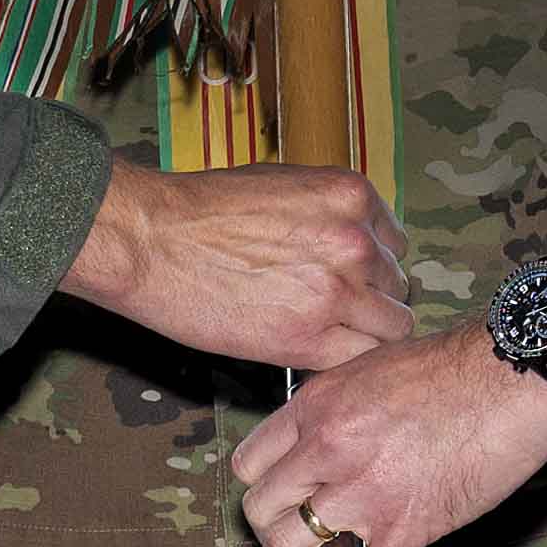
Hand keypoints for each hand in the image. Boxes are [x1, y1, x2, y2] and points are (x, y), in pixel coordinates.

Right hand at [71, 156, 409, 370]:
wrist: (150, 241)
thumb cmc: (201, 211)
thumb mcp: (282, 186)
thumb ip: (328, 213)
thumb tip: (355, 242)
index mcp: (350, 195)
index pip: (394, 243)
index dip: (370, 264)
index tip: (347, 278)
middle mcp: (355, 241)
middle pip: (395, 285)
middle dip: (369, 298)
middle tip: (329, 308)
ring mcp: (337, 291)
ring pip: (391, 327)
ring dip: (363, 332)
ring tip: (323, 331)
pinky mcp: (310, 336)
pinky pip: (358, 358)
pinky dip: (342, 360)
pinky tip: (314, 349)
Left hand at [235, 324, 546, 546]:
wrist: (514, 374)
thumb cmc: (457, 366)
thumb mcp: (373, 366)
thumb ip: (341, 403)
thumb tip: (335, 430)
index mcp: (316, 408)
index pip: (251, 464)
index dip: (259, 491)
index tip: (276, 503)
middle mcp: (327, 449)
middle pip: (263, 511)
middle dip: (268, 537)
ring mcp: (364, 492)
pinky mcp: (406, 527)